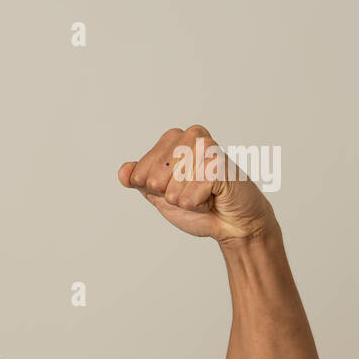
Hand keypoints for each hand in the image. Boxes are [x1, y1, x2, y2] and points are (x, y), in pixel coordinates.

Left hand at [117, 125, 276, 242]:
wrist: (233, 222)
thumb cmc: (201, 205)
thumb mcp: (160, 194)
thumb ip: (140, 181)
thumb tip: (124, 171)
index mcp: (172, 139)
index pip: (137, 174)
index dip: (155, 191)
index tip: (178, 188)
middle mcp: (189, 136)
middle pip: (153, 181)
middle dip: (171, 196)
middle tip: (194, 191)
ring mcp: (205, 148)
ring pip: (170, 190)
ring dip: (187, 201)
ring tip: (206, 193)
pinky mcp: (218, 164)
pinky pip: (189, 197)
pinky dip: (200, 205)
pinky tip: (214, 196)